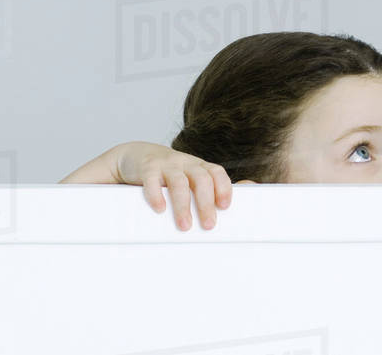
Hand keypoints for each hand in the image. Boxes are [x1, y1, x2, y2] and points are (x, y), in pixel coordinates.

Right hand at [111, 142, 233, 231]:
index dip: (223, 187)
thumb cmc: (169, 173)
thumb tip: (244, 193)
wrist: (136, 156)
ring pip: (179, 182)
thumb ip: (211, 188)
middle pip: (201, 179)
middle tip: (208, 225)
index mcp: (198, 167)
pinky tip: (159, 208)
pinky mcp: (147, 168)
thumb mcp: (190, 177)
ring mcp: (166, 164)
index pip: (216, 172)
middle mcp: (184, 163)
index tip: (225, 207)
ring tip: (184, 225)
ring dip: (183, 205)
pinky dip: (156, 194)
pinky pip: (152, 179)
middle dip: (206, 203)